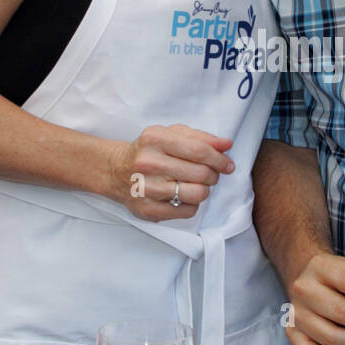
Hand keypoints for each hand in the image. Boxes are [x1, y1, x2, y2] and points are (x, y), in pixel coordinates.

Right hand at [106, 124, 234, 221]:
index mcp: (155, 139)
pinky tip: (183, 195)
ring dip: (204, 190)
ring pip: (197, 194)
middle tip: (210, 174)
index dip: (220, 159)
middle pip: (201, 173)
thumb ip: (200, 137)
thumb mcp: (170, 134)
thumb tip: (226, 144)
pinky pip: (187, 210)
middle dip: (213, 175)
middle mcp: (148, 163)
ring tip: (197, 184)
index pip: (199, 151)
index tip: (228, 164)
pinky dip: (192, 203)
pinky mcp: (147, 209)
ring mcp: (146, 188)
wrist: (115, 170)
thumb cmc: (149, 150)